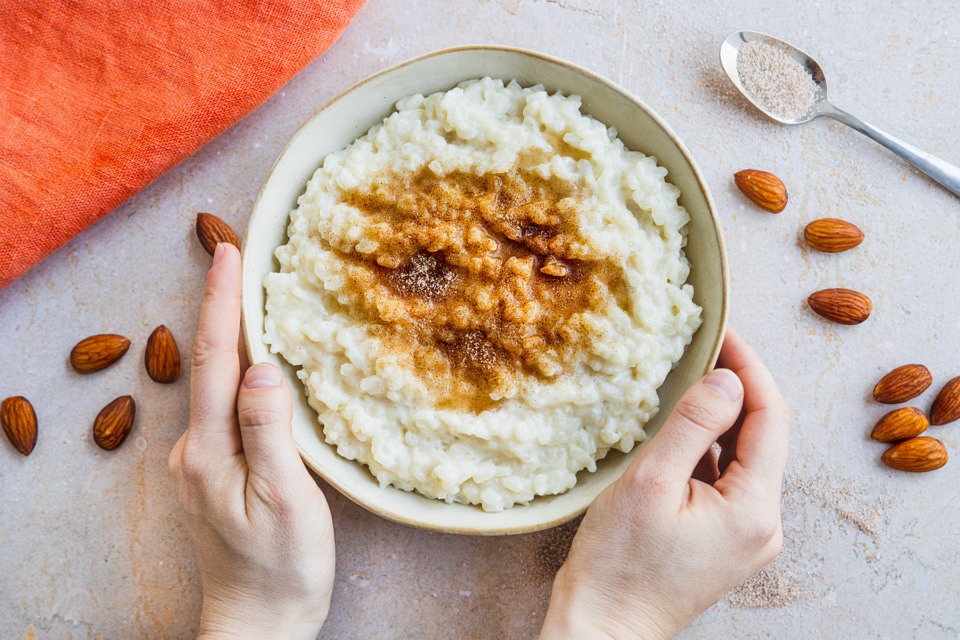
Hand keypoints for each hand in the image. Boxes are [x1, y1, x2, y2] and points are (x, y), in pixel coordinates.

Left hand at [169, 243, 335, 639]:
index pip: (218, 359)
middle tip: (234, 254)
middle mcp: (194, 448)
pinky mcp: (212, 468)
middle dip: (220, 304)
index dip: (223, 302)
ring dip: (229, 332)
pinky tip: (254, 355)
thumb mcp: (286, 500)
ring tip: (247, 290)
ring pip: (215, 381)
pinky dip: (237, 367)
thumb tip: (263, 367)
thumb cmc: (282, 567)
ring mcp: (199, 459)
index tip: (228, 252)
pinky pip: (223, 404)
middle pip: (209, 361)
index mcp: (209, 450)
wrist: (260, 620)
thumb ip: (269, 431)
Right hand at [539, 328, 790, 639]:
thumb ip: (693, 424)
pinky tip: (682, 431)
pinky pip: (727, 481)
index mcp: (755, 508)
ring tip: (689, 381)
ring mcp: (746, 535)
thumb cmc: (619, 562)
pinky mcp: (725, 540)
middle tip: (704, 348)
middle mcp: (763, 523)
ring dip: (722, 418)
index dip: (750, 368)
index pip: (770, 417)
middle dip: (737, 388)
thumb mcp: (651, 481)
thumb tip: (726, 378)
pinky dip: (710, 449)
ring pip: (743, 457)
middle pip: (762, 436)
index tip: (723, 332)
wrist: (605, 626)